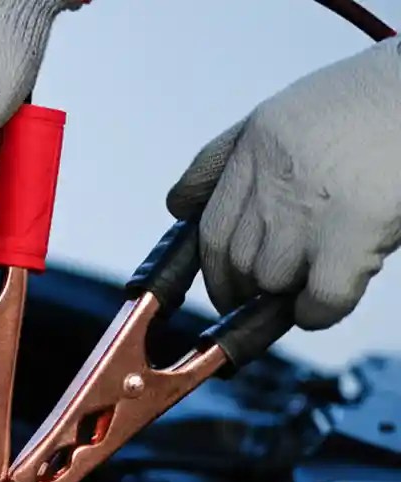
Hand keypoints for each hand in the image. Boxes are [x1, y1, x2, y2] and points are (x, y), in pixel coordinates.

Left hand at [167, 37, 400, 330]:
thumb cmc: (367, 105)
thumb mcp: (281, 114)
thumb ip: (226, 157)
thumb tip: (179, 206)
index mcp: (255, 147)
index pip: (208, 225)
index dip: (211, 267)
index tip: (222, 283)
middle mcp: (274, 177)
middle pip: (232, 259)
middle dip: (241, 287)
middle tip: (260, 296)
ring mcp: (311, 206)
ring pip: (270, 279)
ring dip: (284, 294)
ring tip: (308, 281)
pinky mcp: (354, 231)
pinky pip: (319, 298)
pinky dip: (317, 311)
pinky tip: (324, 303)